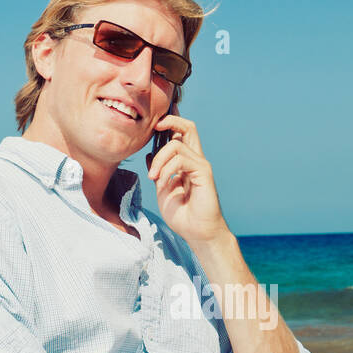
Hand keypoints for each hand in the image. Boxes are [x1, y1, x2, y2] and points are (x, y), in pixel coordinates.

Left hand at [145, 113, 227, 243]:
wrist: (197, 232)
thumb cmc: (182, 214)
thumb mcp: (162, 189)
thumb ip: (158, 171)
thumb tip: (148, 154)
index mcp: (185, 162)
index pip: (180, 133)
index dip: (169, 122)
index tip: (154, 124)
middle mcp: (195, 160)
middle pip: (188, 126)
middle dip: (170, 120)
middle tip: (155, 126)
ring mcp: (200, 165)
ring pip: (177, 143)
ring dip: (159, 159)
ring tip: (153, 177)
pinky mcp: (204, 172)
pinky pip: (181, 159)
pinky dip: (166, 170)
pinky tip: (162, 184)